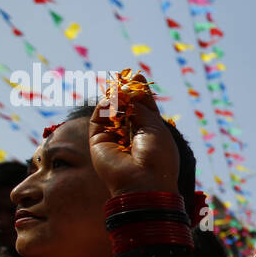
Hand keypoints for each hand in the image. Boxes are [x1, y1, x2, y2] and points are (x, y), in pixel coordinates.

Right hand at [88, 73, 178, 195]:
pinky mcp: (98, 142)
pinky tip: (110, 99)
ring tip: (120, 88)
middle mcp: (131, 137)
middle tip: (127, 75)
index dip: (139, 92)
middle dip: (126, 91)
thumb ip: (141, 107)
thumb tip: (131, 88)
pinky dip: (104, 107)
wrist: (143, 182)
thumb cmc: (157, 157)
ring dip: (115, 97)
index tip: (137, 74)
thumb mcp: (156, 127)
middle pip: (126, 107)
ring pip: (111, 111)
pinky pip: (98, 119)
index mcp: (150, 135)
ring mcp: (114, 139)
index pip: (142, 108)